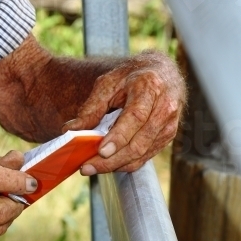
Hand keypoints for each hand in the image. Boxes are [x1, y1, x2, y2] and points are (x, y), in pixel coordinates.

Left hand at [63, 51, 184, 174]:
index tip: (101, 151)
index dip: (119, 136)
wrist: (162, 73)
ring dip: (116, 165)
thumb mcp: (108, 83)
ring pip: (142, 154)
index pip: (135, 117)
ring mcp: (169, 124)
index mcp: (149, 87)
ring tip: (92, 167)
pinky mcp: (168, 136)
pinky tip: (108, 163)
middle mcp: (164, 107)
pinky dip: (126, 163)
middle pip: (139, 142)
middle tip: (87, 167)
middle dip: (112, 159)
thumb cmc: (131, 77)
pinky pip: (146, 156)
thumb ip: (92, 107)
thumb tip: (71, 130)